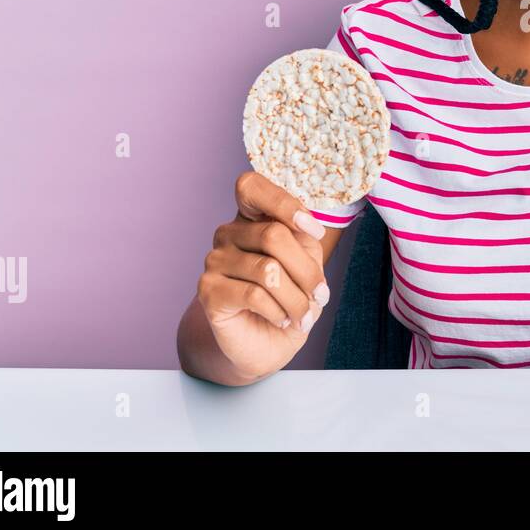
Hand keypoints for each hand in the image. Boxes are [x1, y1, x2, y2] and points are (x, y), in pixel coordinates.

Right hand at [195, 171, 331, 379]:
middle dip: (307, 271)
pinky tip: (282, 319)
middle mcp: (227, 233)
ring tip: (304, 315)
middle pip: (274, 235)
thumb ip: (303, 241)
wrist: (268, 344)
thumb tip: (308, 232)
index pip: (250, 186)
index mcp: (250, 217)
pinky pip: (254, 294)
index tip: (315, 232)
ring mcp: (214, 260)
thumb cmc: (290, 297)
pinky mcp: (208, 290)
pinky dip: (278, 311)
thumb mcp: (306, 263)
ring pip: (268, 271)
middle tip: (321, 295)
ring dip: (297, 299)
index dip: (285, 204)